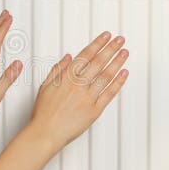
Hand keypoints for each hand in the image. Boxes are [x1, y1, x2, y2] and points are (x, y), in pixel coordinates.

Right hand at [29, 31, 129, 151]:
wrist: (46, 133)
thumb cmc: (44, 112)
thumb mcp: (45, 86)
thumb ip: (58, 69)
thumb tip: (69, 57)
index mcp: (66, 77)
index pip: (85, 55)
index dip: (97, 44)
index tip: (106, 36)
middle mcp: (78, 85)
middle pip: (98, 62)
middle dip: (111, 48)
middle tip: (120, 40)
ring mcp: (87, 97)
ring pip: (106, 75)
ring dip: (117, 62)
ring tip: (124, 53)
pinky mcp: (94, 110)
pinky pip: (109, 94)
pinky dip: (118, 83)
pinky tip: (124, 74)